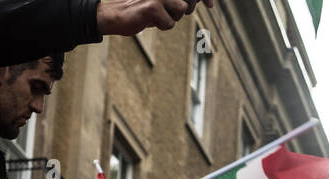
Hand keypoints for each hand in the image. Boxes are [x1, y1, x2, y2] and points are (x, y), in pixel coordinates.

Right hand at [96, 0, 212, 35]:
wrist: (116, 15)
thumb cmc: (142, 10)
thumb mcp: (163, 3)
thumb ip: (179, 1)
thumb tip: (198, 1)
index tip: (211, 5)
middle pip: (189, 1)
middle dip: (186, 8)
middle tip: (169, 11)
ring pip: (181, 11)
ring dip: (171, 18)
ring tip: (157, 16)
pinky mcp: (153, 6)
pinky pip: (170, 24)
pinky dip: (162, 26)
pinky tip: (150, 21)